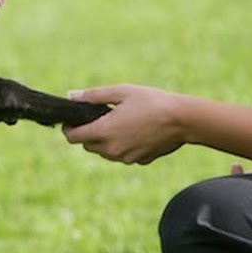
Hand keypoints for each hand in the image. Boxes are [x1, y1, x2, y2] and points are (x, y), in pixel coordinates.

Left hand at [61, 84, 186, 164]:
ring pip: (105, 152)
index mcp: (104, 132)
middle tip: (100, 116)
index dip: (68, 128)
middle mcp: (112, 150)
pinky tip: (136, 130)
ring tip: (120, 122)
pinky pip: (123, 155)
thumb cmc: (152, 101)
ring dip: (105, 140)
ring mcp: (126, 158)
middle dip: (88, 132)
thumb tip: (71, 96)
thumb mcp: (121, 92)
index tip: (71, 120)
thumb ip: (93, 95)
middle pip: (88, 145)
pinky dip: (123, 145)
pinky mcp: (139, 161)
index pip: (73, 137)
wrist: (183, 120)